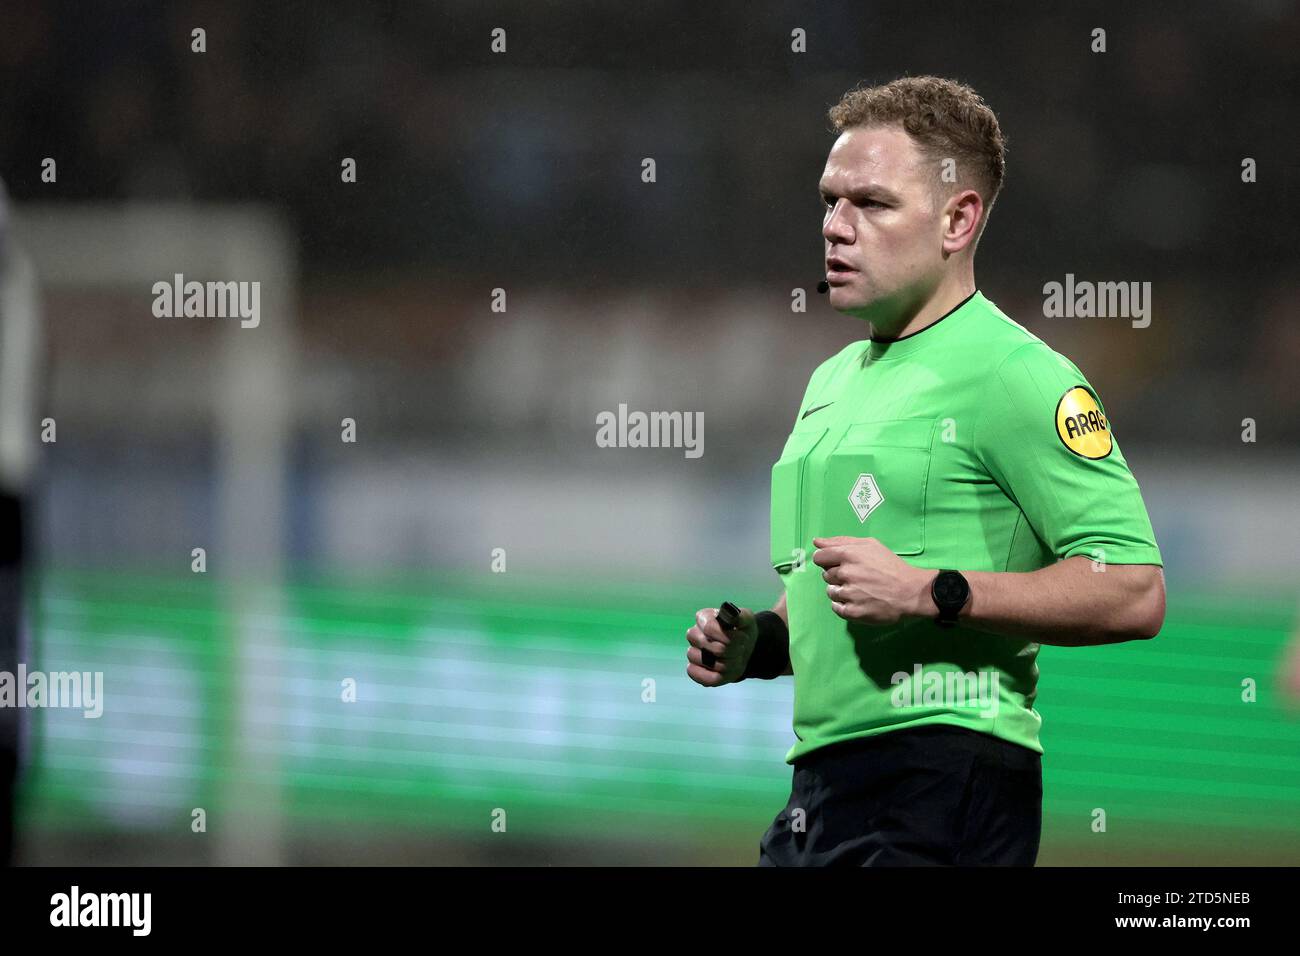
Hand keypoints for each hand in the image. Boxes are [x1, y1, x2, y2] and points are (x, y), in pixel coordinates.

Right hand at [685, 607, 757, 686]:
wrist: (744, 648)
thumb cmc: (742, 631)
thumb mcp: (747, 620)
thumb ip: (739, 617)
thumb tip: (730, 615)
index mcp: (704, 618)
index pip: (709, 628)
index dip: (727, 636)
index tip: (743, 637)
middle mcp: (694, 634)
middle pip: (707, 645)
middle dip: (730, 650)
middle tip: (741, 648)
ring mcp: (692, 652)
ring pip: (703, 661)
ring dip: (725, 664)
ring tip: (735, 659)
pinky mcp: (693, 669)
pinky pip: (695, 675)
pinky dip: (713, 677)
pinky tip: (725, 672)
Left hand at [812, 536, 931, 624]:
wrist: (911, 592)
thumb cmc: (890, 566)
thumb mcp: (870, 545)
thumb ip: (840, 541)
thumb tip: (816, 542)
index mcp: (848, 555)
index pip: (819, 558)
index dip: (826, 560)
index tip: (835, 564)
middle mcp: (846, 574)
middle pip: (826, 575)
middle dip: (837, 575)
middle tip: (856, 577)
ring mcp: (849, 594)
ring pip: (831, 592)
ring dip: (840, 591)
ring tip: (858, 590)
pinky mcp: (853, 612)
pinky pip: (836, 608)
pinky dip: (843, 605)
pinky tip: (857, 601)